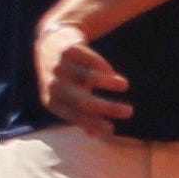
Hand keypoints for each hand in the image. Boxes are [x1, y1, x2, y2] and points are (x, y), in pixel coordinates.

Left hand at [35, 18, 128, 134]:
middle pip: (83, 101)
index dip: (93, 123)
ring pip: (89, 78)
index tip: (111, 128)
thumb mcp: (66, 98)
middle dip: (107, 108)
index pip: (74, 117)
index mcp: (51, 101)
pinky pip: (90, 60)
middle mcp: (53, 85)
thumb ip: (80, 116)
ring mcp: (60, 66)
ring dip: (109, 83)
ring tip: (124, 85)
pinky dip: (103, 67)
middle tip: (129, 111)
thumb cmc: (64, 78)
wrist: (49, 43)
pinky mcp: (68, 50)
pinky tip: (110, 72)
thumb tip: (97, 134)